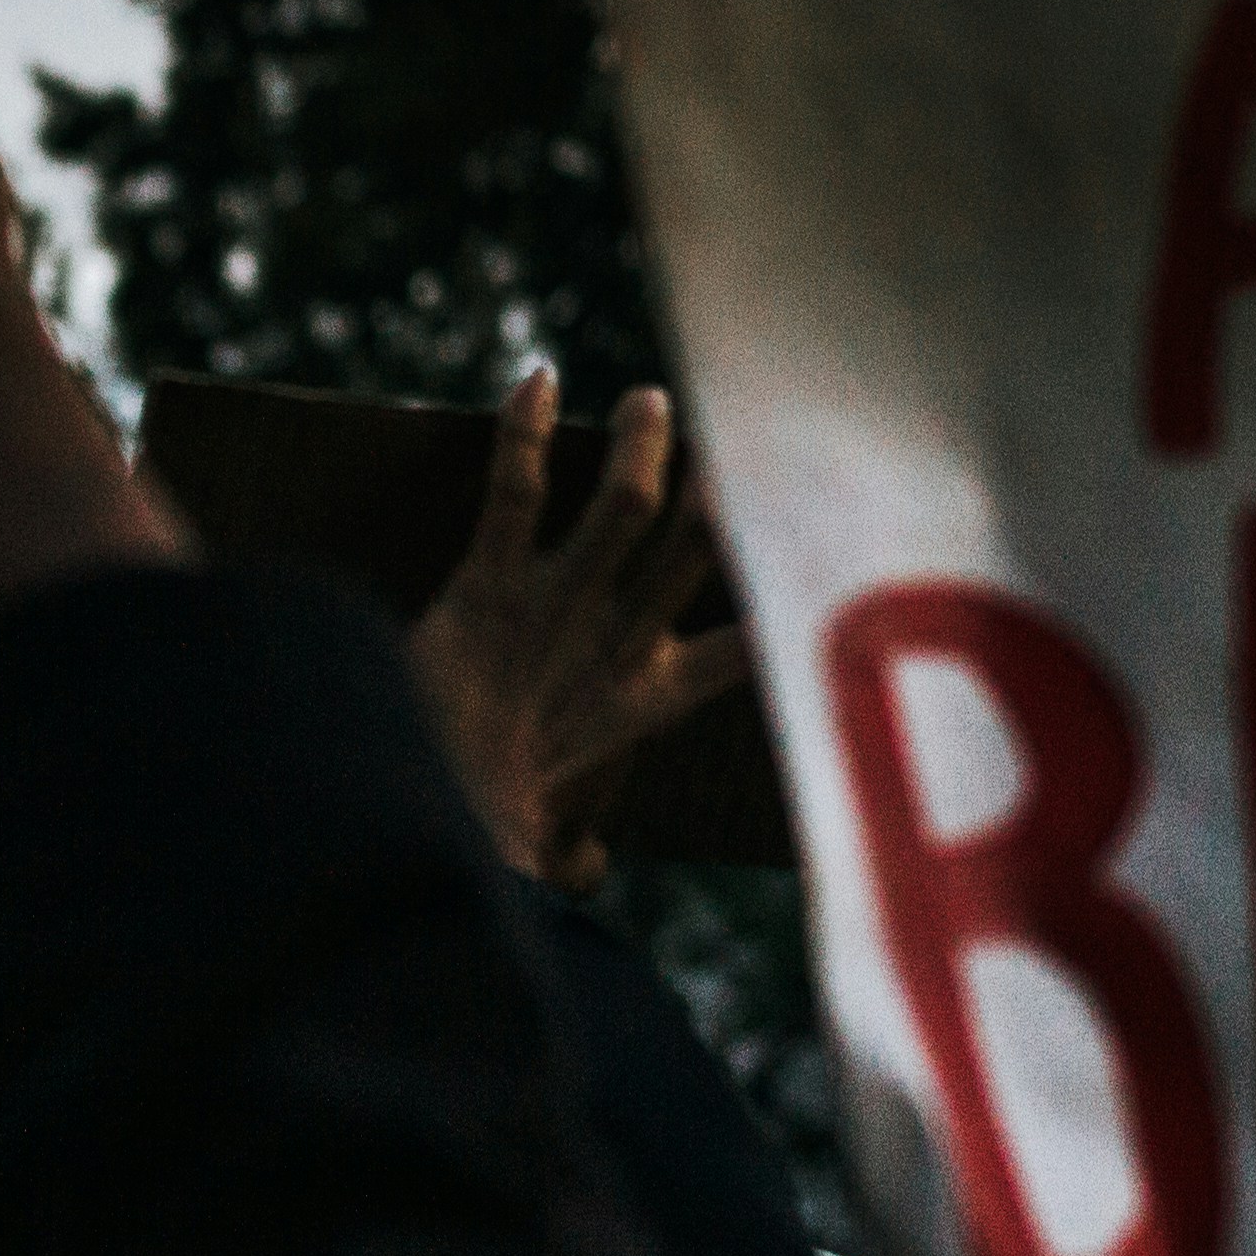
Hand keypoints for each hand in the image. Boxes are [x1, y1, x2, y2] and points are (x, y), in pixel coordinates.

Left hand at [407, 373, 752, 889]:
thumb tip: (580, 877)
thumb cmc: (483, 836)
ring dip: (641, 447)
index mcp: (646, 702)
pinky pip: (515, 497)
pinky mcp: (482, 592)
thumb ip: (575, 850)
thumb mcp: (547, 841)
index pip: (749, 643)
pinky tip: (537, 378)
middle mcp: (613, 646)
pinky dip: (524, 433)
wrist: (417, 834)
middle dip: (725, 487)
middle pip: (695, 551)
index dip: (793, 594)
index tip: (839, 541)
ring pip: (621, 510)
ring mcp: (552, 612)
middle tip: (751, 430)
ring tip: (649, 399)